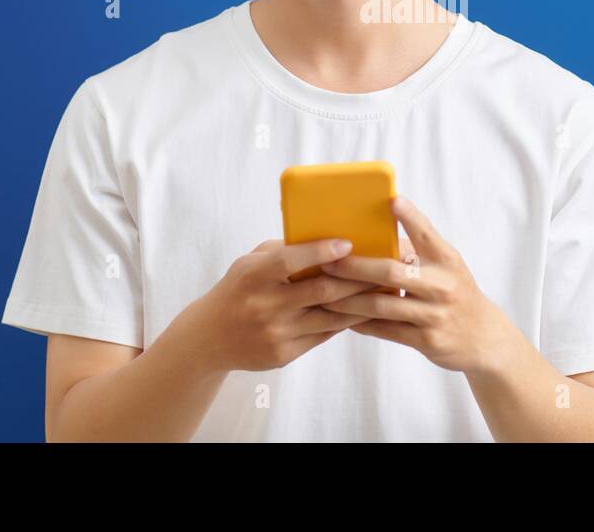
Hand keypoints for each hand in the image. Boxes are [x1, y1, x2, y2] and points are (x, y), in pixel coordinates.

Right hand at [188, 237, 382, 372]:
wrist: (210, 337)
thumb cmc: (239, 288)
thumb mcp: (251, 262)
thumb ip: (284, 251)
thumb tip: (328, 238)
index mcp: (253, 275)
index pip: (290, 261)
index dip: (321, 252)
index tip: (348, 243)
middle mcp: (264, 305)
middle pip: (321, 291)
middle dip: (356, 279)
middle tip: (383, 266)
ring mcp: (275, 333)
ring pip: (329, 316)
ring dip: (360, 302)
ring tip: (383, 288)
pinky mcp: (284, 354)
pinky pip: (324, 334)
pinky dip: (346, 321)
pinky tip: (363, 309)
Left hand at [318, 196, 521, 375]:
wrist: (483, 337)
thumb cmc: (455, 292)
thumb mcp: (447, 267)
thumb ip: (418, 250)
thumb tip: (373, 234)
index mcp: (447, 260)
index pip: (427, 234)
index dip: (411, 216)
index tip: (392, 200)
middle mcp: (443, 285)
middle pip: (391, 271)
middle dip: (355, 266)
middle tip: (329, 262)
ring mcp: (435, 314)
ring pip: (382, 305)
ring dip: (348, 299)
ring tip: (323, 293)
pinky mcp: (427, 340)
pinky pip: (386, 330)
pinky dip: (361, 323)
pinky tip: (342, 318)